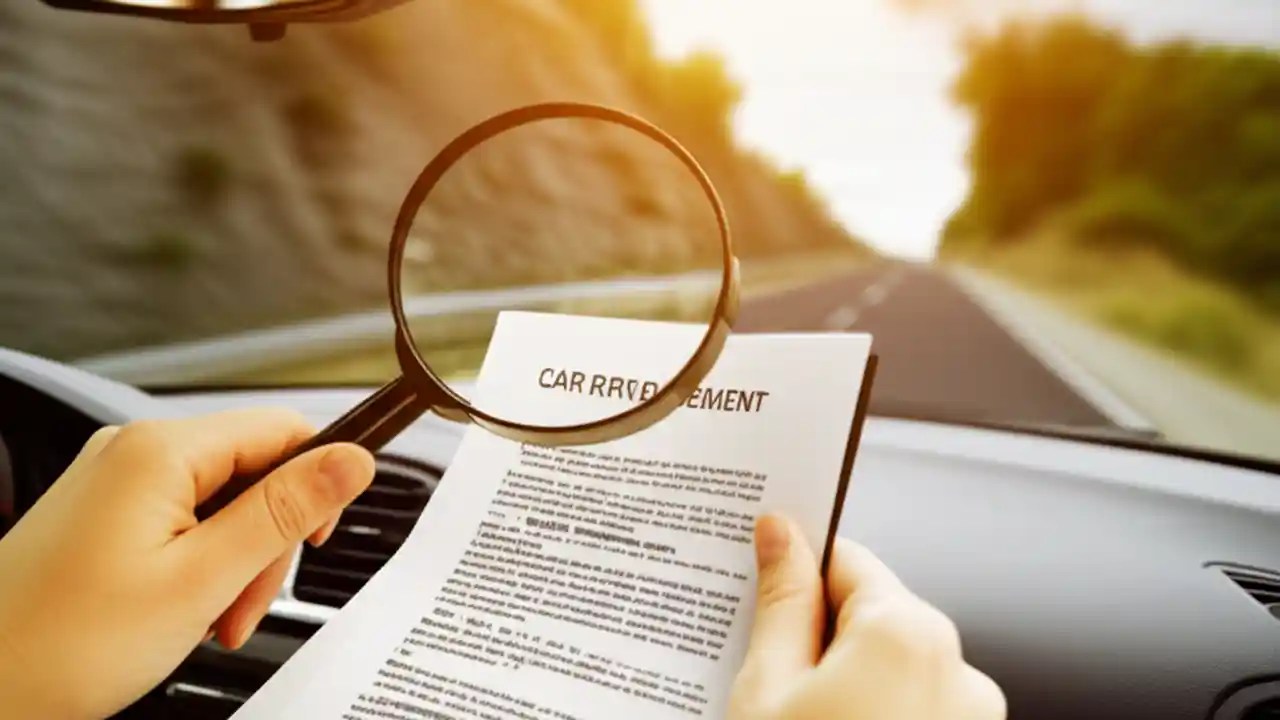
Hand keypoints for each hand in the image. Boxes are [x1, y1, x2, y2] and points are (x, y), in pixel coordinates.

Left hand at [0, 409, 375, 718]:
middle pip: (253, 472)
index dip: (316, 483)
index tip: (318, 537)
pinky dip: (198, 568)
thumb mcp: (203, 579)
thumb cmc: (65, 644)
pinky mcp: (104, 516)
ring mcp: (114, 483)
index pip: (283, 429)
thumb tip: (352, 459)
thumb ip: (285, 511)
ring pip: (221, 504)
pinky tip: (183, 613)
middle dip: (266, 543)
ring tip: (209, 621)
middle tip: (243, 605)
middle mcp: (133, 452)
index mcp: (160, 452)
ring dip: (234, 564)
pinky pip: (182, 524)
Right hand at [730, 514, 1004, 719]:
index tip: (756, 591)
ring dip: (846, 682)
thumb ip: (780, 607)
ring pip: (891, 668)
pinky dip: (876, 710)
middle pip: (869, 616)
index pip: (843, 562)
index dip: (791, 574)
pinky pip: (914, 706)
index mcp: (907, 634)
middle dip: (816, 638)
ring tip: (792, 718)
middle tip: (762, 679)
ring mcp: (972, 717)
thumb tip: (781, 534)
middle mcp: (958, 668)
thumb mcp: (766, 692)